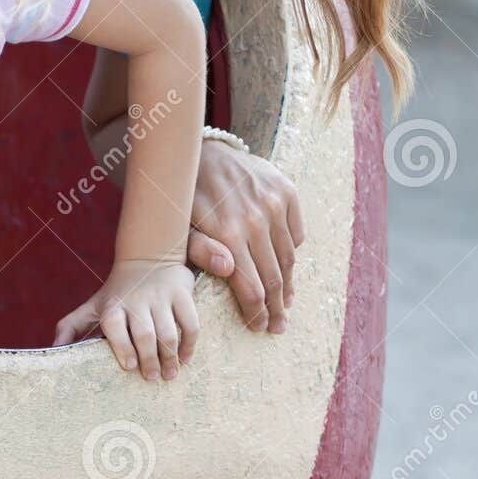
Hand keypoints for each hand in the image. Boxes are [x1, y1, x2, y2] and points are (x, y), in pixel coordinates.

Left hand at [52, 259, 198, 381]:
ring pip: (168, 331)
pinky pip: (190, 322)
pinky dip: (189, 343)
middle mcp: (137, 300)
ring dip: (170, 356)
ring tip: (169, 374)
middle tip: (152, 378)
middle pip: (144, 333)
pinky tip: (185, 359)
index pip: (114, 325)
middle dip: (149, 359)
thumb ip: (71, 326)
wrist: (148, 257)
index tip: (129, 367)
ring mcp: (161, 296)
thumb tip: (53, 348)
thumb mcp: (93, 306)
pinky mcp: (182, 294)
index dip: (122, 346)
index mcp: (113, 305)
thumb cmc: (117, 292)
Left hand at [185, 140, 304, 333]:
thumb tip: (228, 268)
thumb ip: (200, 250)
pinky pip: (296, 232)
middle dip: (276, 307)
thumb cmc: (186, 196)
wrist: (202, 151)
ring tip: (286, 301)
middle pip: (274, 276)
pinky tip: (284, 263)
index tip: (260, 327)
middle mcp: (255, 218)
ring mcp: (274, 202)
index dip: (257, 312)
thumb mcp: (180, 226)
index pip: (251, 286)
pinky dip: (292, 250)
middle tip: (278, 325)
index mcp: (227, 232)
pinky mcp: (286, 190)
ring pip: (289, 257)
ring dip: (288, 283)